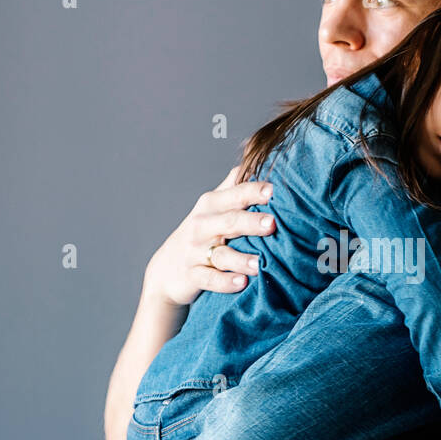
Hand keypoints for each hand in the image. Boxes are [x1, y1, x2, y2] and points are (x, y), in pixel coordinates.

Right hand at [143, 166, 276, 307]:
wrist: (167, 270)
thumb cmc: (201, 232)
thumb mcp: (212, 206)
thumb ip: (233, 184)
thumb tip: (255, 156)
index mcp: (212, 205)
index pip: (235, 195)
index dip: (253, 192)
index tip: (274, 190)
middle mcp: (202, 226)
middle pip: (229, 222)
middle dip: (250, 222)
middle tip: (272, 224)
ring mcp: (195, 252)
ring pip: (220, 254)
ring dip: (240, 259)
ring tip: (260, 263)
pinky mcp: (192, 276)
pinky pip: (209, 279)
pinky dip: (224, 282)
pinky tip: (241, 283)